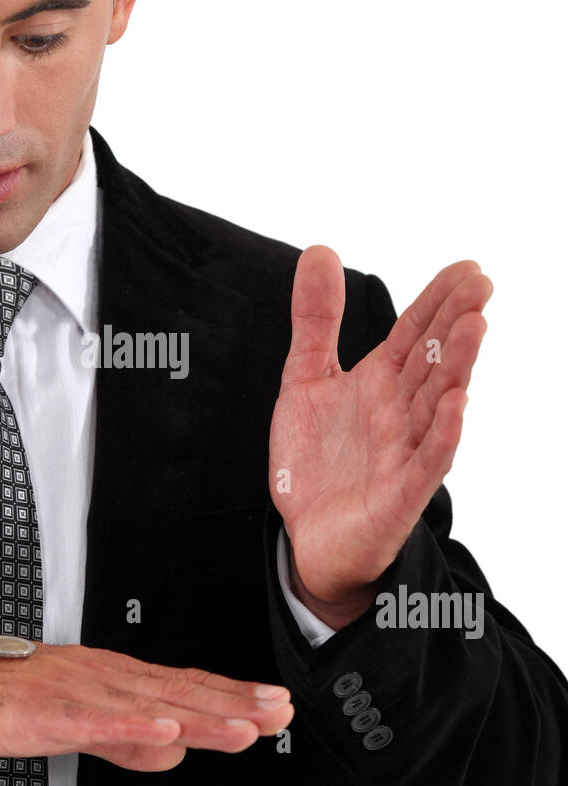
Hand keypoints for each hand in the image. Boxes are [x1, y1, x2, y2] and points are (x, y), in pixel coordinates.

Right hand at [0, 631, 293, 772]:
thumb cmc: (11, 696)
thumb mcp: (84, 722)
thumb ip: (128, 740)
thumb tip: (173, 752)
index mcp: (117, 679)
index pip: (187, 687)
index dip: (232, 697)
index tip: (273, 707)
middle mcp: (108, 678)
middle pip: (181, 692)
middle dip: (234, 704)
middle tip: (280, 712)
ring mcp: (82, 692)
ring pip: (152, 705)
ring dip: (202, 715)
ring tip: (245, 726)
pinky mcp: (51, 711)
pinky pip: (97, 720)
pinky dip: (134, 725)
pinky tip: (167, 732)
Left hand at [270, 247, 491, 625]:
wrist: (307, 535)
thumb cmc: (317, 460)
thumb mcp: (304, 378)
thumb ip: (316, 320)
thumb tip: (321, 250)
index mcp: (381, 382)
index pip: (416, 332)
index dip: (438, 300)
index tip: (468, 267)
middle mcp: (400, 412)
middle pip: (433, 361)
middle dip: (456, 323)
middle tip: (481, 284)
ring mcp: (403, 451)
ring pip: (437, 404)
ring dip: (457, 367)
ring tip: (475, 325)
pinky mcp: (399, 493)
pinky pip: (427, 462)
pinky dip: (443, 435)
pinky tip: (458, 404)